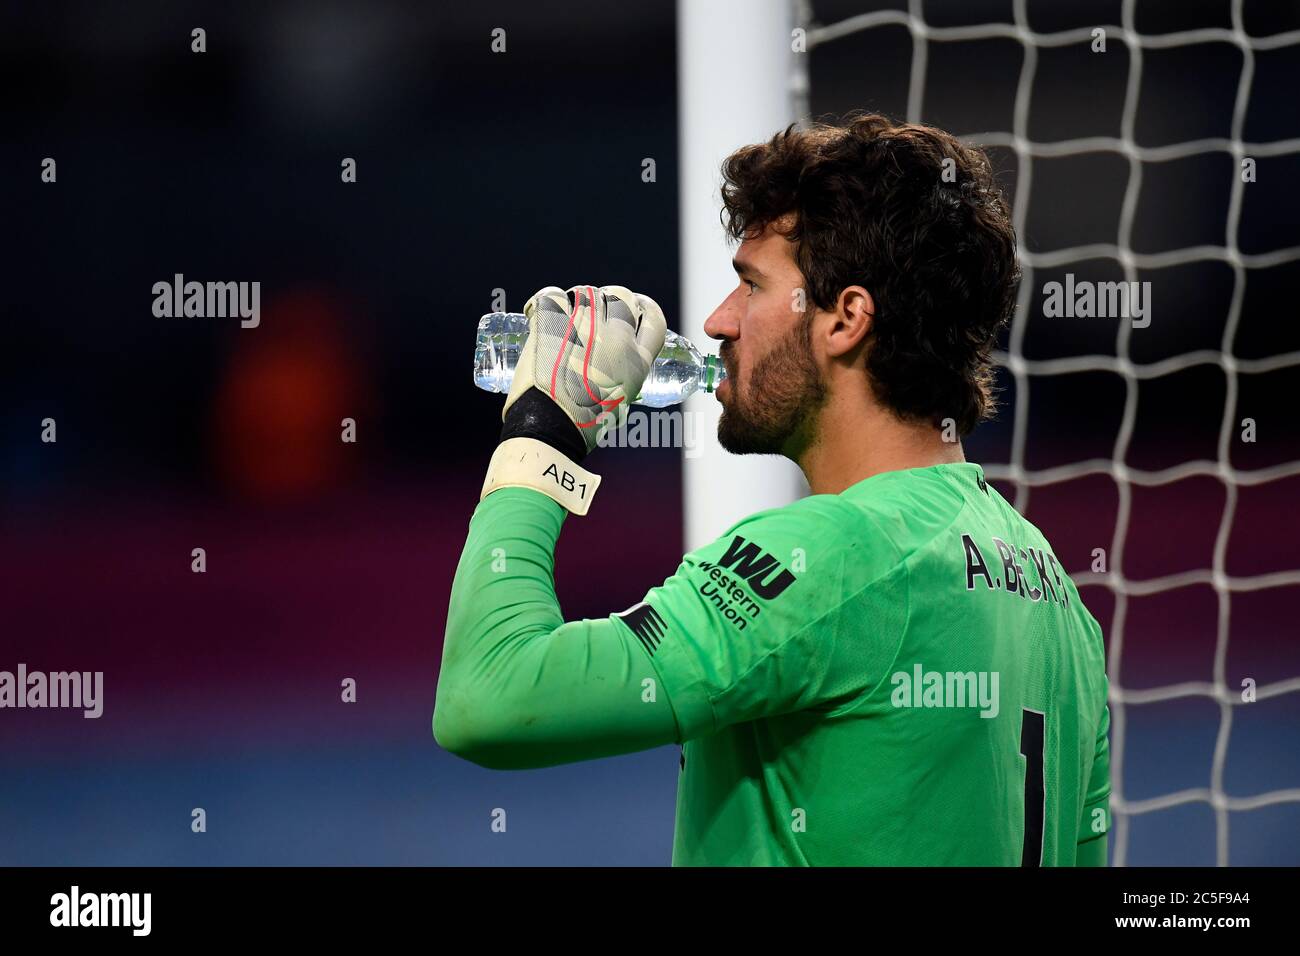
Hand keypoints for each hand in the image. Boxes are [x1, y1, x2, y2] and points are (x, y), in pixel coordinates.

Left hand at [503, 284, 666, 456]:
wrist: (549, 426)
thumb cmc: (582, 425)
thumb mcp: (619, 403)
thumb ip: (621, 379)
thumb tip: (609, 371)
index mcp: (637, 362)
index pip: (654, 321)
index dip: (646, 307)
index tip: (638, 305)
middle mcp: (617, 340)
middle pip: (622, 296)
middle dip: (610, 297)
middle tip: (593, 308)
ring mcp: (585, 328)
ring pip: (588, 292)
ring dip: (577, 297)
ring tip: (565, 310)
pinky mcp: (554, 325)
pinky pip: (553, 296)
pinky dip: (546, 299)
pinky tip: (540, 310)